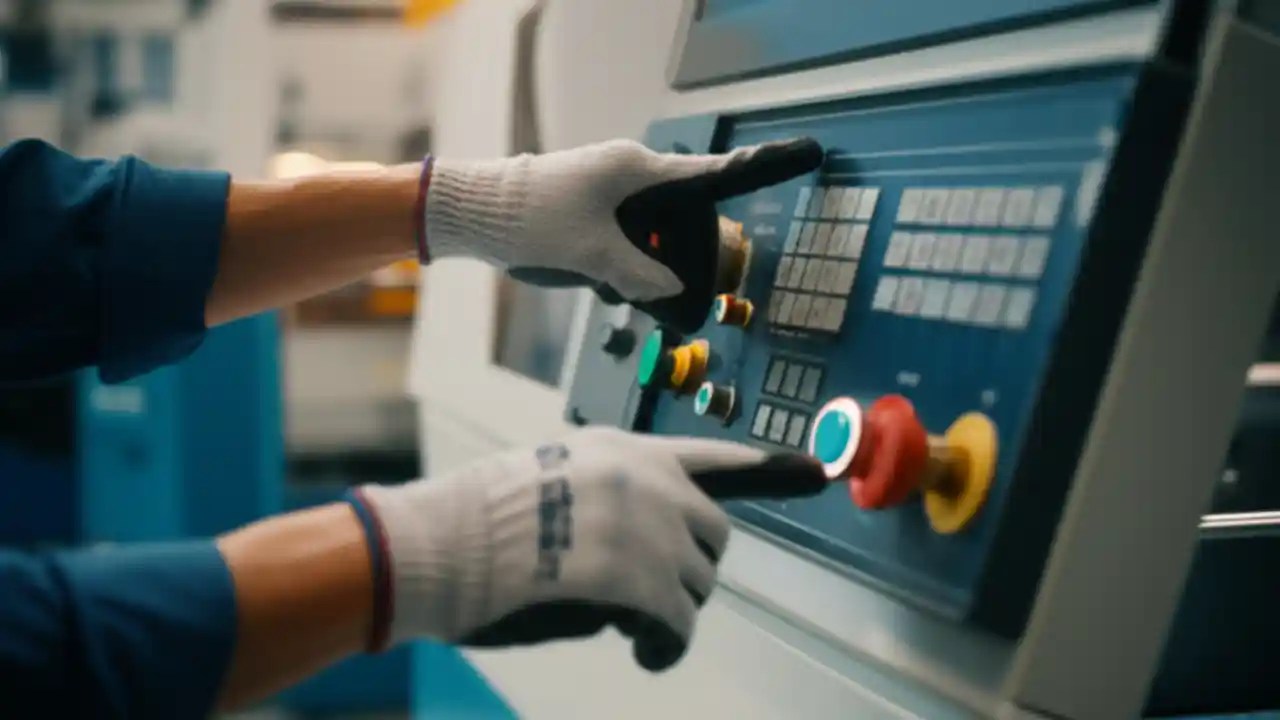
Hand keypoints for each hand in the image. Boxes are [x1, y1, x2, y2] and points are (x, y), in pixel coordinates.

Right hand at [356, 428, 825, 670]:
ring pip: (699, 584)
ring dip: (671, 612)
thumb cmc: (478, 521)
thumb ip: (612, 500)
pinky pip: (680, 624)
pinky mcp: (639, 578)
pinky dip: (666, 646)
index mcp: (624, 450)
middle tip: (646, 595)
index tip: (818, 471)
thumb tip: (647, 551)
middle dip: (690, 569)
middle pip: (715, 534)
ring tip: (630, 626)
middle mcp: (647, 478)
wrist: (437, 543)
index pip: (713, 458)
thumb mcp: (553, 478)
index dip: (769, 469)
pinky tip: (644, 653)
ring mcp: (647, 525)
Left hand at [422, 138, 823, 301]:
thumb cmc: (530, 222)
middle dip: (681, 259)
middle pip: (686, 220)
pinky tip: (602, 284)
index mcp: (640, 172)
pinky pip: (632, 240)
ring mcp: (614, 193)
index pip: (715, 175)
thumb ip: (641, 275)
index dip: (766, 167)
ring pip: (657, 236)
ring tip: (613, 290)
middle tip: (662, 298)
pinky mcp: (597, 211)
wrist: (473, 213)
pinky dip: (626, 266)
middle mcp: (633, 176)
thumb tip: (677, 292)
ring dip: (647, 269)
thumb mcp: (591, 256)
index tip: (808, 152)